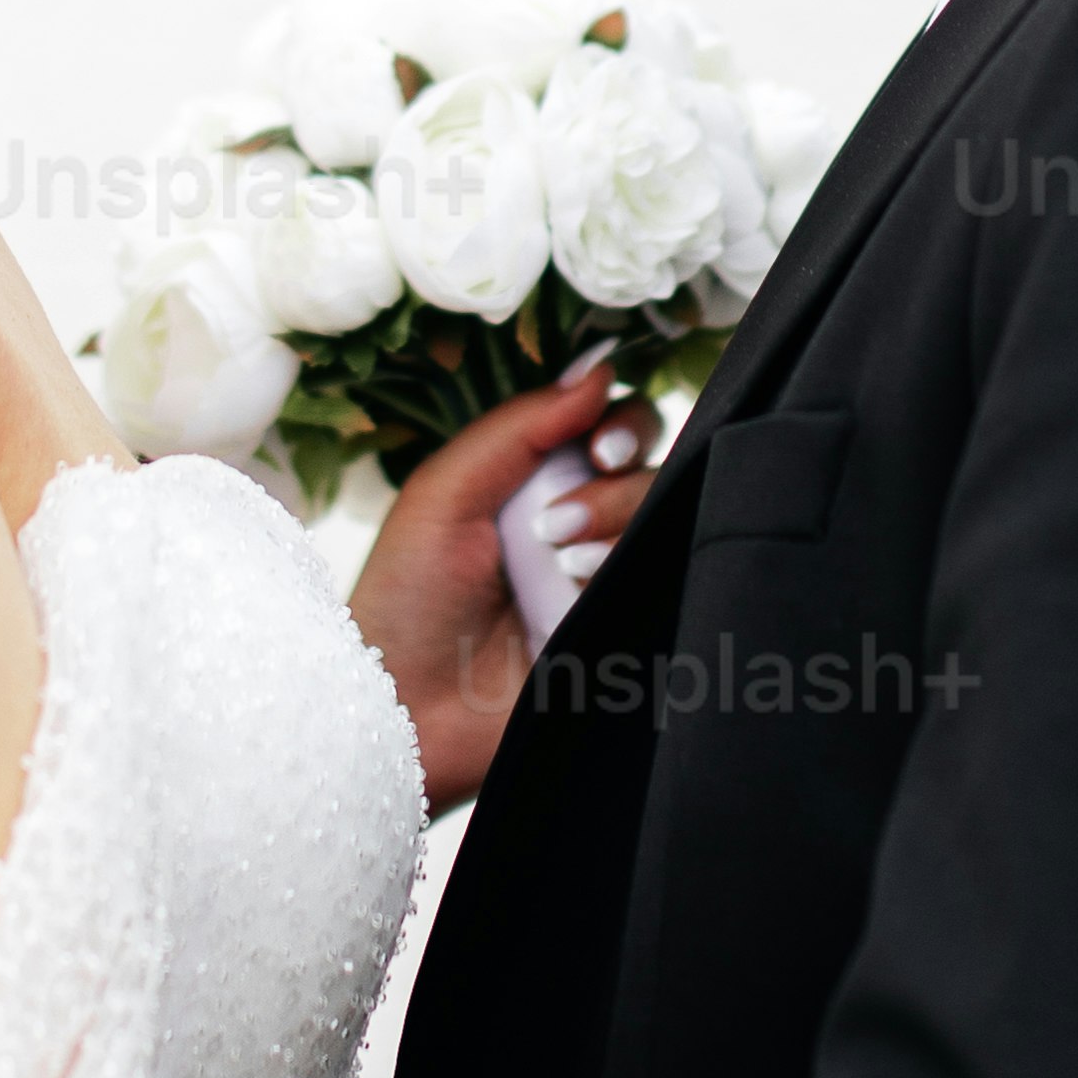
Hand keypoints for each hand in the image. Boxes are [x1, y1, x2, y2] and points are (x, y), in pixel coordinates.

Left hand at [345, 355, 658, 806]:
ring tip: (560, 562)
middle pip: (647, 464)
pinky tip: (588, 590)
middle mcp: (579, 525)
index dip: (616, 423)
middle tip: (572, 504)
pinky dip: (641, 569)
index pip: (606, 425)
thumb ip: (520, 424)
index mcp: (534, 483)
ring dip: (618, 522)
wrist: (405, 710)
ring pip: (664, 515)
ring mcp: (606, 579)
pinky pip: (672, 580)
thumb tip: (600, 368)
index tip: (598, 444)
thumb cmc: (405, 603)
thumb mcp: (444, 492)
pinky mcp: (626, 628)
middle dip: (620, 473)